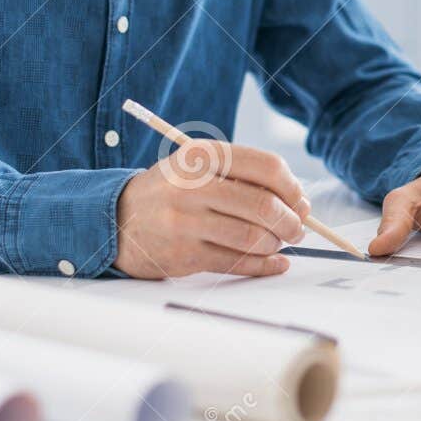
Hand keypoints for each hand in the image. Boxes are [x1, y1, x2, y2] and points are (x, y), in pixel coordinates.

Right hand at [114, 141, 308, 278]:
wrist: (119, 219)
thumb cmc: (173, 191)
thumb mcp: (201, 167)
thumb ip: (247, 178)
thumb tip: (301, 203)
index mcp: (202, 154)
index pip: (266, 166)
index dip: (292, 187)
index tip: (299, 199)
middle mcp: (193, 186)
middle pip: (263, 205)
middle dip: (291, 221)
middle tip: (297, 228)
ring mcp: (186, 222)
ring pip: (253, 238)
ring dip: (276, 244)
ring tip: (277, 242)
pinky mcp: (184, 255)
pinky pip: (238, 264)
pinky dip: (264, 266)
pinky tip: (274, 262)